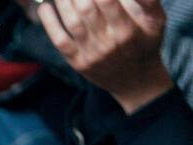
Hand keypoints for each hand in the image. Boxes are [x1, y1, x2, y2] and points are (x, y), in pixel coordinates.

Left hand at [38, 0, 172, 112]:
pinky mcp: (78, 62)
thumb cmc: (146, 43)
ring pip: (73, 23)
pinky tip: (45, 8)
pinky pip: (60, 41)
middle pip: (87, 9)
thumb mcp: (156, 21)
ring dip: (62, 2)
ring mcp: (91, 53)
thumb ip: (148, 1)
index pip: (107, 1)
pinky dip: (50, 24)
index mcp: (127, 29)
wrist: (136, 81)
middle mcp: (108, 42)